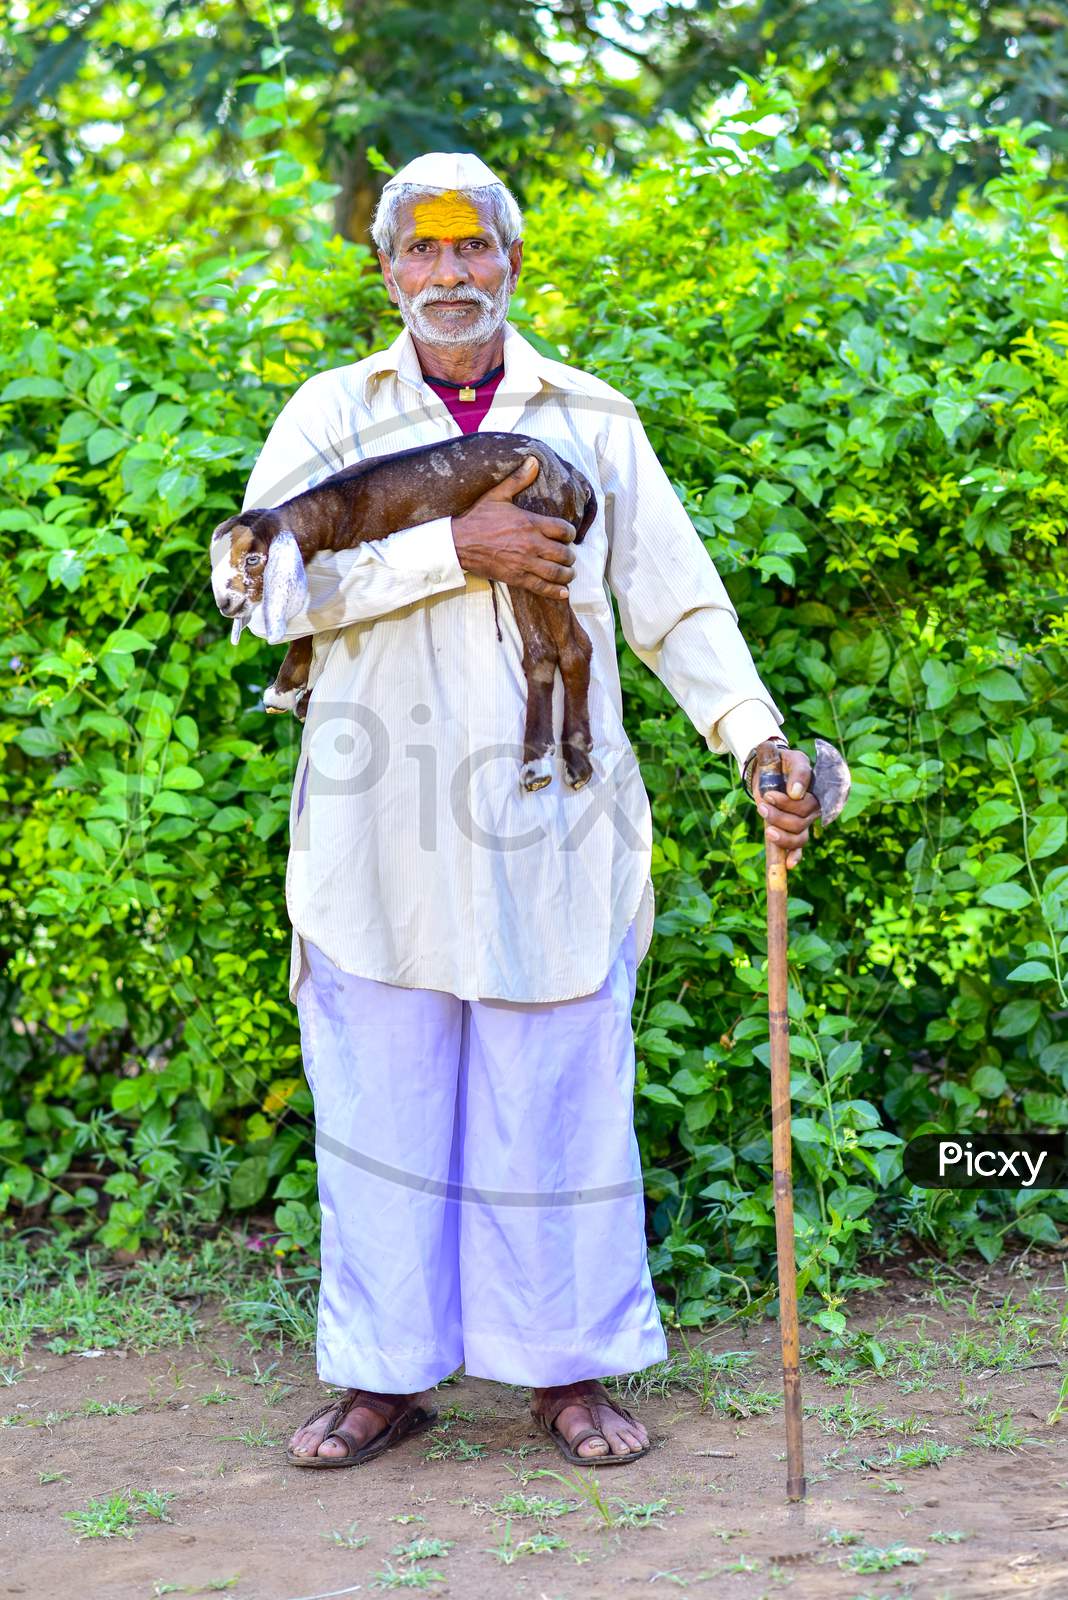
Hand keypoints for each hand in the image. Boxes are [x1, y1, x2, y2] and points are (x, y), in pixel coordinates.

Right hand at [450, 455, 577, 599]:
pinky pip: (542, 587)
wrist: (458, 543)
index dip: (570, 533)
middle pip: (564, 554)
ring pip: (557, 572)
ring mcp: (525, 563)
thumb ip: (518, 480)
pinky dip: (556, 591)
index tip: (568, 536)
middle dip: (570, 556)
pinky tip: (563, 592)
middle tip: (568, 556)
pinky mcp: (517, 577)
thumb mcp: (497, 495)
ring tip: (568, 573)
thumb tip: (533, 461)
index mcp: (530, 523)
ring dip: (567, 574)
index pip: (563, 530)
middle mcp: (531, 545)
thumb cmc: (477, 518)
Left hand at [752, 747, 819, 869]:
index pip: (807, 805)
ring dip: (782, 837)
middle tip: (762, 806)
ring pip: (799, 838)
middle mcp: (811, 810)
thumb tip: (796, 792)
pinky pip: (797, 848)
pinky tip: (789, 865)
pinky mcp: (788, 829)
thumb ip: (799, 772)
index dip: (788, 804)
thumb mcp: (793, 759)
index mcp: (816, 793)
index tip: (769, 796)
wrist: (769, 766)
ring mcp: (801, 822)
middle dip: (779, 817)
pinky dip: (794, 857)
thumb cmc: (783, 762)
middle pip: (800, 823)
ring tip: (768, 830)